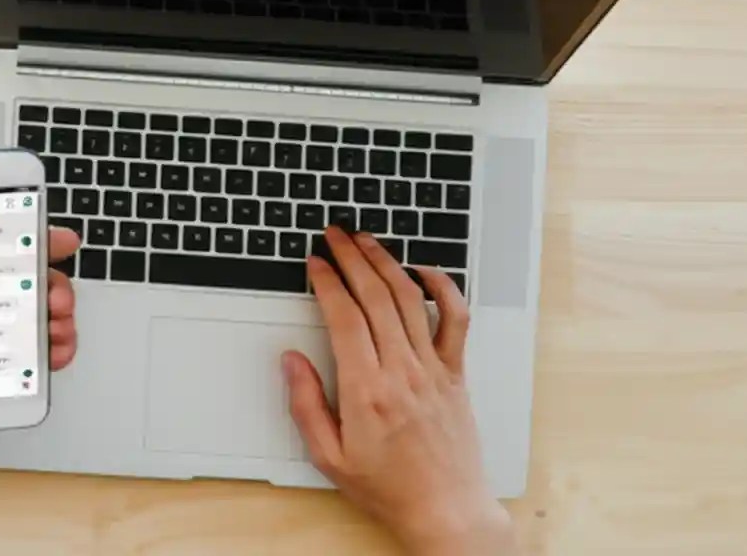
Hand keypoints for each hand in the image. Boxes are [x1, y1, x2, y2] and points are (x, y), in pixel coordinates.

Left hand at [0, 227, 80, 507]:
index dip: (0, 239)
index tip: (34, 227)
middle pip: (7, 285)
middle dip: (42, 277)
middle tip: (56, 288)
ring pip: (26, 321)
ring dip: (53, 313)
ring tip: (59, 321)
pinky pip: (30, 364)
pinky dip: (53, 353)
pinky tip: (57, 353)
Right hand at [284, 228, 516, 555]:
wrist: (446, 510)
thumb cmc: (388, 488)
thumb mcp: (328, 456)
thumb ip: (306, 404)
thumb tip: (291, 360)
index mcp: (367, 392)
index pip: (345, 318)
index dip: (327, 283)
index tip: (315, 263)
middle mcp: (403, 373)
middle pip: (376, 297)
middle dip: (351, 258)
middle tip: (334, 235)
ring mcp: (433, 369)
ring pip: (410, 299)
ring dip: (386, 263)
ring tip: (367, 241)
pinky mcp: (455, 373)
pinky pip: (455, 320)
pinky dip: (442, 288)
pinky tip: (424, 271)